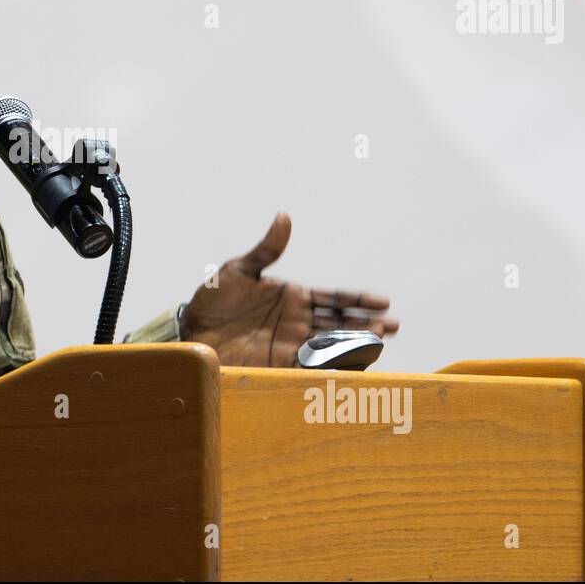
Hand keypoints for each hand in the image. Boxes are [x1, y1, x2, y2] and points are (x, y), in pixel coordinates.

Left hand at [180, 212, 398, 367]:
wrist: (192, 332)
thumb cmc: (213, 299)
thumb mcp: (238, 270)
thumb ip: (265, 249)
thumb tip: (284, 217)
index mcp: (292, 296)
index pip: (332, 297)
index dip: (358, 298)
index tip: (383, 300)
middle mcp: (297, 321)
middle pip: (340, 322)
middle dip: (367, 323)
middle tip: (392, 325)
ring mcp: (291, 343)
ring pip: (332, 344)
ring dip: (357, 344)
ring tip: (381, 342)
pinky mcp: (280, 364)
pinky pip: (312, 366)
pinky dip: (335, 367)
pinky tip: (355, 367)